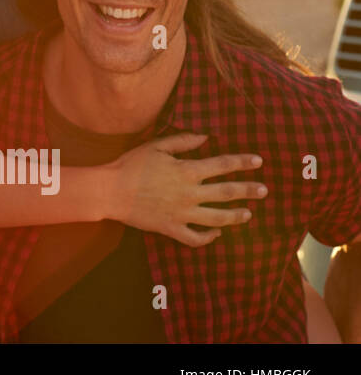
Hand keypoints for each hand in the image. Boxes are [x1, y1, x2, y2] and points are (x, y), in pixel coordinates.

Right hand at [107, 133, 266, 246]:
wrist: (109, 191)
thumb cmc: (131, 165)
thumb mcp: (156, 146)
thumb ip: (182, 141)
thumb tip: (205, 137)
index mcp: (187, 171)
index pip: (222, 165)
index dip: (242, 162)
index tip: (258, 161)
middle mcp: (190, 193)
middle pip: (227, 193)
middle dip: (248, 190)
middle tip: (264, 190)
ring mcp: (182, 213)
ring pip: (218, 218)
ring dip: (236, 216)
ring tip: (248, 214)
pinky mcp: (172, 228)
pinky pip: (196, 238)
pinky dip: (209, 237)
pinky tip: (216, 233)